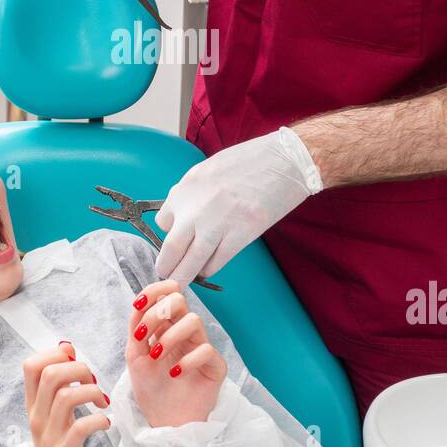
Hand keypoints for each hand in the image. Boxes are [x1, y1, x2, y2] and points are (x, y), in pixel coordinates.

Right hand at [24, 341, 110, 446]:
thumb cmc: (60, 445)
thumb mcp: (52, 413)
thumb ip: (58, 384)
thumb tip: (67, 347)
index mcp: (33, 404)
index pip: (30, 365)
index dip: (54, 353)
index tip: (73, 359)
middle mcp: (37, 417)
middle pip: (50, 375)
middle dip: (78, 368)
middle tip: (92, 381)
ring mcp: (49, 436)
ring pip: (65, 397)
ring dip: (91, 392)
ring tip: (102, 401)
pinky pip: (81, 427)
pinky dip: (98, 419)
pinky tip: (105, 423)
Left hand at [127, 280, 226, 427]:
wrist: (164, 420)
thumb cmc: (151, 388)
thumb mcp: (135, 356)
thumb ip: (136, 329)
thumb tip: (138, 303)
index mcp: (165, 326)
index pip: (166, 294)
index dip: (153, 291)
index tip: (138, 304)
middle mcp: (184, 333)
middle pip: (180, 300)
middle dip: (159, 312)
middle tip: (147, 335)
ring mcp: (200, 347)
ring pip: (194, 320)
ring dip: (170, 337)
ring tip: (157, 357)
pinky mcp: (215, 365)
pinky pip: (206, 350)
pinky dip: (187, 360)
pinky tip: (175, 373)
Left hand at [154, 128, 322, 284]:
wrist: (283, 160)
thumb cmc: (249, 161)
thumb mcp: (207, 171)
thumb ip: (193, 195)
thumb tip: (183, 217)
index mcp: (186, 188)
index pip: (163, 221)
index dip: (167, 235)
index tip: (173, 243)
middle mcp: (196, 208)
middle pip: (171, 248)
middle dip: (167, 266)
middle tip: (166, 275)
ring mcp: (217, 223)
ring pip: (192, 261)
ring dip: (183, 276)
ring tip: (179, 285)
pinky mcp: (241, 234)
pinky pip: (217, 261)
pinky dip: (209, 269)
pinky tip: (208, 269)